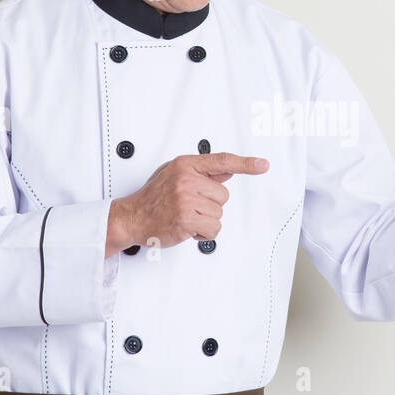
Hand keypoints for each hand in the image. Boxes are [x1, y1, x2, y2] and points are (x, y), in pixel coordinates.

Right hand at [107, 153, 268, 253]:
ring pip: (219, 213)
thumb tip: (226, 171)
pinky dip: (204, 233)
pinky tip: (188, 228)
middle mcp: (186, 180)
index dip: (246, 164)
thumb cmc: (153, 197)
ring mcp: (186, 199)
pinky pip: (213, 228)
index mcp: (185, 165)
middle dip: (209, 205)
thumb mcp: (173, 174)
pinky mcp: (187, 219)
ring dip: (205, 220)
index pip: (222, 161)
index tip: (262, 165)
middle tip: (189, 206)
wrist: (132, 217)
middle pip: (223, 195)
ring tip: (185, 216)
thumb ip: (200, 172)